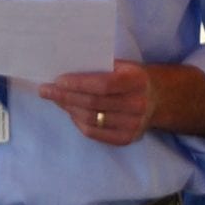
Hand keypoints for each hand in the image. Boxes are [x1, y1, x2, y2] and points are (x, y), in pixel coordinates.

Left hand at [38, 60, 154, 144]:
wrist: (158, 98)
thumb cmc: (133, 77)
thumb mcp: (124, 65)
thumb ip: (101, 66)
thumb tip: (67, 68)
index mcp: (137, 81)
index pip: (103, 85)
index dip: (78, 84)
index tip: (58, 80)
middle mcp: (137, 105)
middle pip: (93, 104)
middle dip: (65, 96)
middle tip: (46, 90)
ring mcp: (133, 125)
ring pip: (90, 119)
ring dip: (69, 109)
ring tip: (56, 99)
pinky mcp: (127, 138)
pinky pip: (94, 133)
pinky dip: (78, 122)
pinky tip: (71, 112)